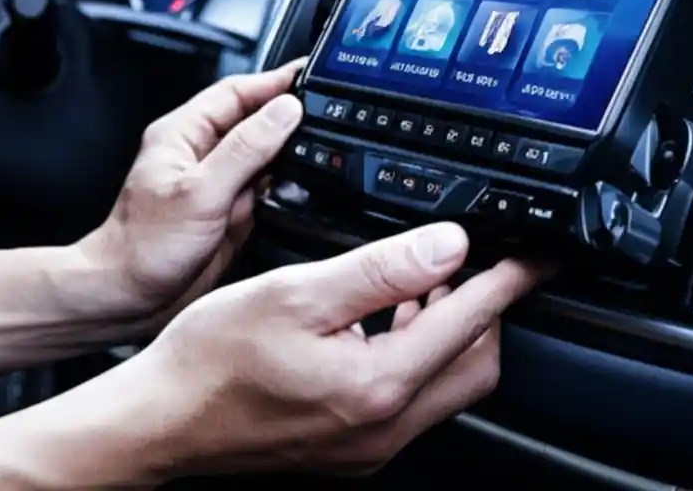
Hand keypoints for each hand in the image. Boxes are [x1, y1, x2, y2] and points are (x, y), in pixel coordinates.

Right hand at [0, 223, 551, 489]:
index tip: (534, 254)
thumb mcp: (297, 293)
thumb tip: (449, 244)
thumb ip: (380, 269)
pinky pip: (410, 399)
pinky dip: (413, 355)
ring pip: (446, 383)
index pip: (470, 321)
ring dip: (445, 330)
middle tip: (465, 261)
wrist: (158, 423)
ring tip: (418, 281)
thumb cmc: (209, 362)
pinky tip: (380, 323)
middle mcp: (383, 425)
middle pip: (475, 362)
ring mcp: (368, 444)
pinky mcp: (351, 448)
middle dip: (482, 307)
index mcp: (377, 384)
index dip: (508, 279)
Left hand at [79, 59, 304, 320]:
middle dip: (291, 115)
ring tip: (326, 147)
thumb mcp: (201, 191)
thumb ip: (246, 149)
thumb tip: (285, 111)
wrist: (130, 299)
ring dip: (294, 153)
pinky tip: (306, 190)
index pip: (238, 91)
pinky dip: (290, 188)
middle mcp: (203, 155)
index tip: (311, 75)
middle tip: (330, 110)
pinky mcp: (233, 213)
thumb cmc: (143, 245)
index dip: (276, 81)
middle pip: (257, 121)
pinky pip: (269, 191)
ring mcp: (220, 184)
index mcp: (185, 134)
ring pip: (267, 156)